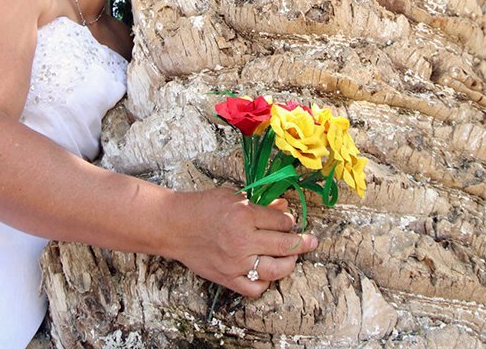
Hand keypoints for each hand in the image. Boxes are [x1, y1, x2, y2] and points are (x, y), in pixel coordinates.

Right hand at [165, 187, 316, 296]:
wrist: (174, 226)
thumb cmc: (201, 207)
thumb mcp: (232, 197)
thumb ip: (259, 205)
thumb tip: (283, 208)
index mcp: (243, 215)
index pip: (281, 222)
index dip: (289, 221)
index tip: (289, 221)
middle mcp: (242, 240)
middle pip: (284, 245)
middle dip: (302, 242)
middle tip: (311, 241)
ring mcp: (235, 262)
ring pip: (276, 269)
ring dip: (289, 263)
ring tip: (292, 259)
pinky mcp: (227, 277)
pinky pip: (255, 288)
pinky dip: (265, 282)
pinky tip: (267, 273)